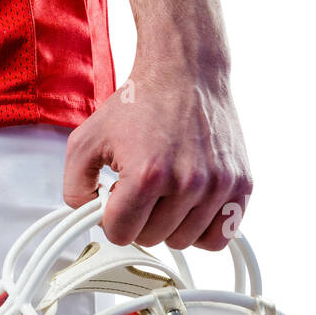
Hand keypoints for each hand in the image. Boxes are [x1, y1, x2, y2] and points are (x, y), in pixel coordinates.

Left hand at [63, 70, 252, 250]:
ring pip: (183, 242)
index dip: (111, 218)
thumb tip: (87, 218)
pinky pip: (218, 238)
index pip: (120, 234)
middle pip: (151, 240)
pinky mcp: (241, 185)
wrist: (185, 72)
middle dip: (139, 218)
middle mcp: (188, 182)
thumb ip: (74, 188)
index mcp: (149, 174)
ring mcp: (218, 186)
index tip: (116, 197)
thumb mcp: (85, 141)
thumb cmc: (141, 103)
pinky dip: (201, 230)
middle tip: (141, 189)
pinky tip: (188, 207)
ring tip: (164, 191)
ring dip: (169, 223)